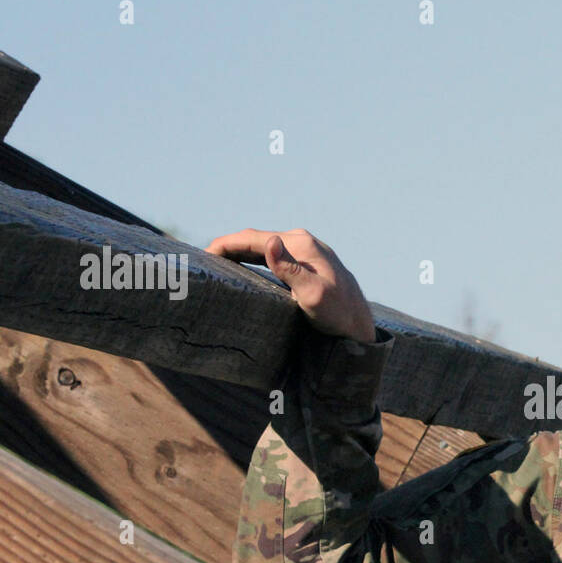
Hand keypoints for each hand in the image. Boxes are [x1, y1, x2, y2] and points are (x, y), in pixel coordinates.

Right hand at [205, 228, 375, 342]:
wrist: (359, 324)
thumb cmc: (337, 314)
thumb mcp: (313, 295)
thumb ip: (291, 270)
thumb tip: (271, 242)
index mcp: (301, 244)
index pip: (255, 238)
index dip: (226, 244)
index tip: (203, 253)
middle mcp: (302, 241)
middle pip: (257, 238)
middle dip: (229, 246)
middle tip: (202, 259)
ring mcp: (305, 250)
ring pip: (263, 245)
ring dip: (239, 250)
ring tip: (215, 261)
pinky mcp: (307, 261)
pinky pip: (273, 254)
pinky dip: (253, 256)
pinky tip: (241, 265)